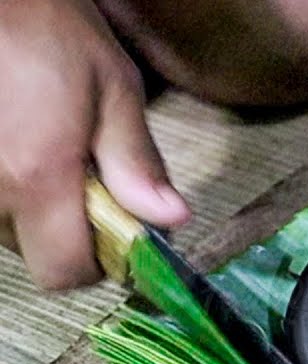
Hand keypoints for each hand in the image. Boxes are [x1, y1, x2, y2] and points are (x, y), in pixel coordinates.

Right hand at [0, 0, 188, 289]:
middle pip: (32, 250)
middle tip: (84, 173)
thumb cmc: (48, 28)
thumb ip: (137, 163)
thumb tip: (171, 219)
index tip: (117, 230)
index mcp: (37, 179)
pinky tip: (18, 140)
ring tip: (45, 145)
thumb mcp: (113, 89)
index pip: (63, 272)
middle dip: (65, 226)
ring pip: (4, 226)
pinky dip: (5, 181)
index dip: (97, 262)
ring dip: (31, 202)